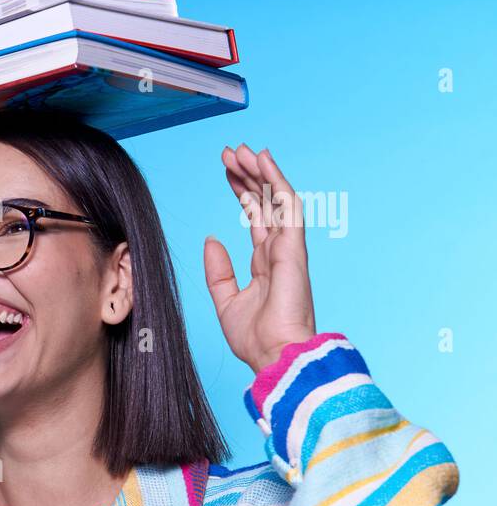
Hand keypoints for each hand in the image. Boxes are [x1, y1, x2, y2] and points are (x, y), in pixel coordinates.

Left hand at [204, 144, 317, 374]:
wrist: (274, 356)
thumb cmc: (256, 338)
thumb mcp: (225, 301)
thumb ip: (218, 270)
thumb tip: (212, 239)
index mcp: (265, 263)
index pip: (254, 217)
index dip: (242, 192)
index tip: (227, 171)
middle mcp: (279, 251)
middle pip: (265, 203)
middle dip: (248, 176)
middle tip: (231, 153)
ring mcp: (289, 247)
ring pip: (276, 198)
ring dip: (260, 171)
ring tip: (242, 150)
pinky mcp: (294, 247)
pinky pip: (288, 206)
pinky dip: (276, 181)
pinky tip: (263, 162)